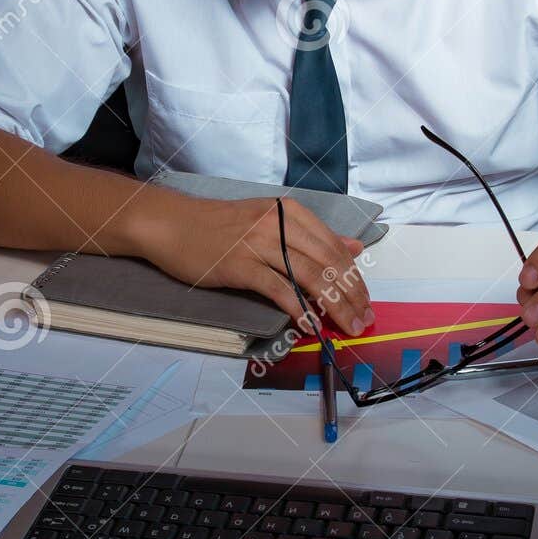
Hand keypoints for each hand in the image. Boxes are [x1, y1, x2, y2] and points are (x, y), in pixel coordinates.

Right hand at [133, 193, 373, 335]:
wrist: (172, 224)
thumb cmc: (218, 226)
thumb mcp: (269, 221)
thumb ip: (312, 235)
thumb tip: (355, 247)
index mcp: (289, 212)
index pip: (334, 246)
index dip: (355, 277)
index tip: (365, 301)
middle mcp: (278, 224)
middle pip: (328, 263)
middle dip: (352, 295)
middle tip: (363, 321)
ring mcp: (259, 244)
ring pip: (310, 277)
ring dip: (335, 306)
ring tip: (347, 327)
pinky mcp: (241, 265)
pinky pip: (279, 290)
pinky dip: (299, 309)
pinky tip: (311, 325)